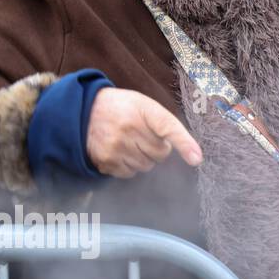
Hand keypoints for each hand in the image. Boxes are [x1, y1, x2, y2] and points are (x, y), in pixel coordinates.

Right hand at [86, 88, 202, 178]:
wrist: (82, 110)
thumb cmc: (120, 108)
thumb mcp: (142, 104)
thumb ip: (163, 123)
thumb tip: (191, 154)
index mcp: (142, 109)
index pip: (168, 127)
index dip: (184, 143)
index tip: (196, 159)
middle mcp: (129, 127)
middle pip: (160, 153)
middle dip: (156, 149)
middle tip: (142, 136)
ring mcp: (116, 145)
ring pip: (146, 166)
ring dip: (142, 158)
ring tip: (128, 143)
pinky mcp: (105, 160)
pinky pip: (130, 173)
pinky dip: (129, 166)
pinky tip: (119, 151)